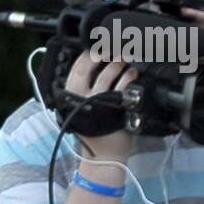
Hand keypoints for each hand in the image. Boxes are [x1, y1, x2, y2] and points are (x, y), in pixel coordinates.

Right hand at [66, 46, 136, 161]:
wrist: (103, 156)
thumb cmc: (93, 131)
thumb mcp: (79, 109)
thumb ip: (81, 89)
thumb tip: (90, 65)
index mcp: (70, 97)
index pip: (74, 69)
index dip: (86, 55)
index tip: (95, 47)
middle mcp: (81, 99)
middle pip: (88, 69)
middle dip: (100, 55)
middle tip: (110, 48)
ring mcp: (99, 104)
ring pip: (107, 77)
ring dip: (117, 64)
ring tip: (124, 59)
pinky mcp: (115, 110)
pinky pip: (123, 90)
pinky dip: (128, 78)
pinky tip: (133, 73)